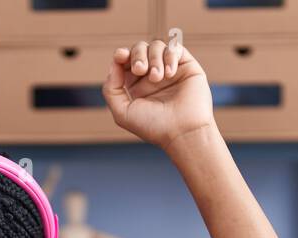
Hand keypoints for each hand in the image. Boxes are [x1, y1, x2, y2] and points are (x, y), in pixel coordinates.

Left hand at [102, 38, 216, 151]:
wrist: (183, 132)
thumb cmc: (153, 126)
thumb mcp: (122, 112)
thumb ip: (111, 89)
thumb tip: (114, 63)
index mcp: (136, 86)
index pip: (125, 61)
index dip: (121, 54)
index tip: (121, 56)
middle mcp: (152, 76)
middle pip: (139, 49)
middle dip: (137, 54)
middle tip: (140, 69)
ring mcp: (169, 70)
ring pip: (156, 46)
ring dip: (154, 58)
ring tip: (157, 78)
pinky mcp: (186, 65)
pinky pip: (175, 47)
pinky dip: (170, 56)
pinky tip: (169, 74)